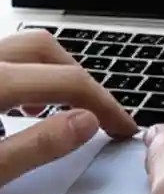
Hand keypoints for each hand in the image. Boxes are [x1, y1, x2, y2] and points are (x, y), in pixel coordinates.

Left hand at [0, 29, 135, 185]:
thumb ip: (35, 147)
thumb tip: (86, 124)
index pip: (68, 81)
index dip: (104, 105)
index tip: (121, 127)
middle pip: (46, 49)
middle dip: (81, 81)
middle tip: (99, 115)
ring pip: (21, 47)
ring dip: (50, 71)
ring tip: (60, 106)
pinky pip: (1, 57)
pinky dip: (21, 72)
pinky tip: (16, 103)